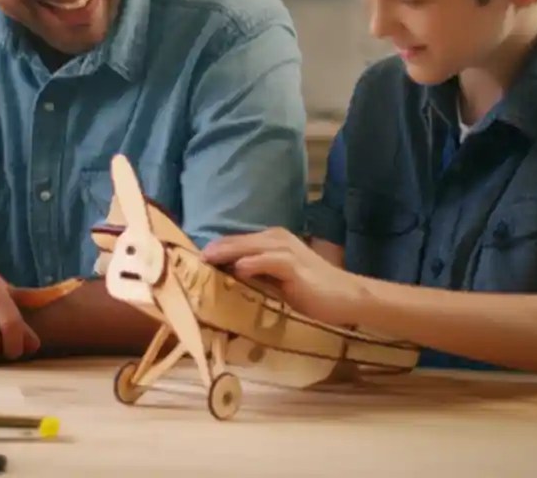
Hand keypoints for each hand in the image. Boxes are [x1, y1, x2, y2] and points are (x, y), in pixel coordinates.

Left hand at [201, 228, 366, 325]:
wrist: (346, 296)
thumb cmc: (312, 291)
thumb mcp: (277, 281)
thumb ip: (256, 275)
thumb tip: (227, 277)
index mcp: (272, 241)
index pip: (238, 242)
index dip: (216, 249)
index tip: (191, 258)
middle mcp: (278, 240)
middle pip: (239, 241)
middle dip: (215, 248)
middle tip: (190, 257)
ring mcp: (287, 251)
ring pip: (251, 247)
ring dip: (228, 252)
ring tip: (206, 258)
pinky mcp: (295, 267)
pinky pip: (271, 262)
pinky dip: (254, 264)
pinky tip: (239, 268)